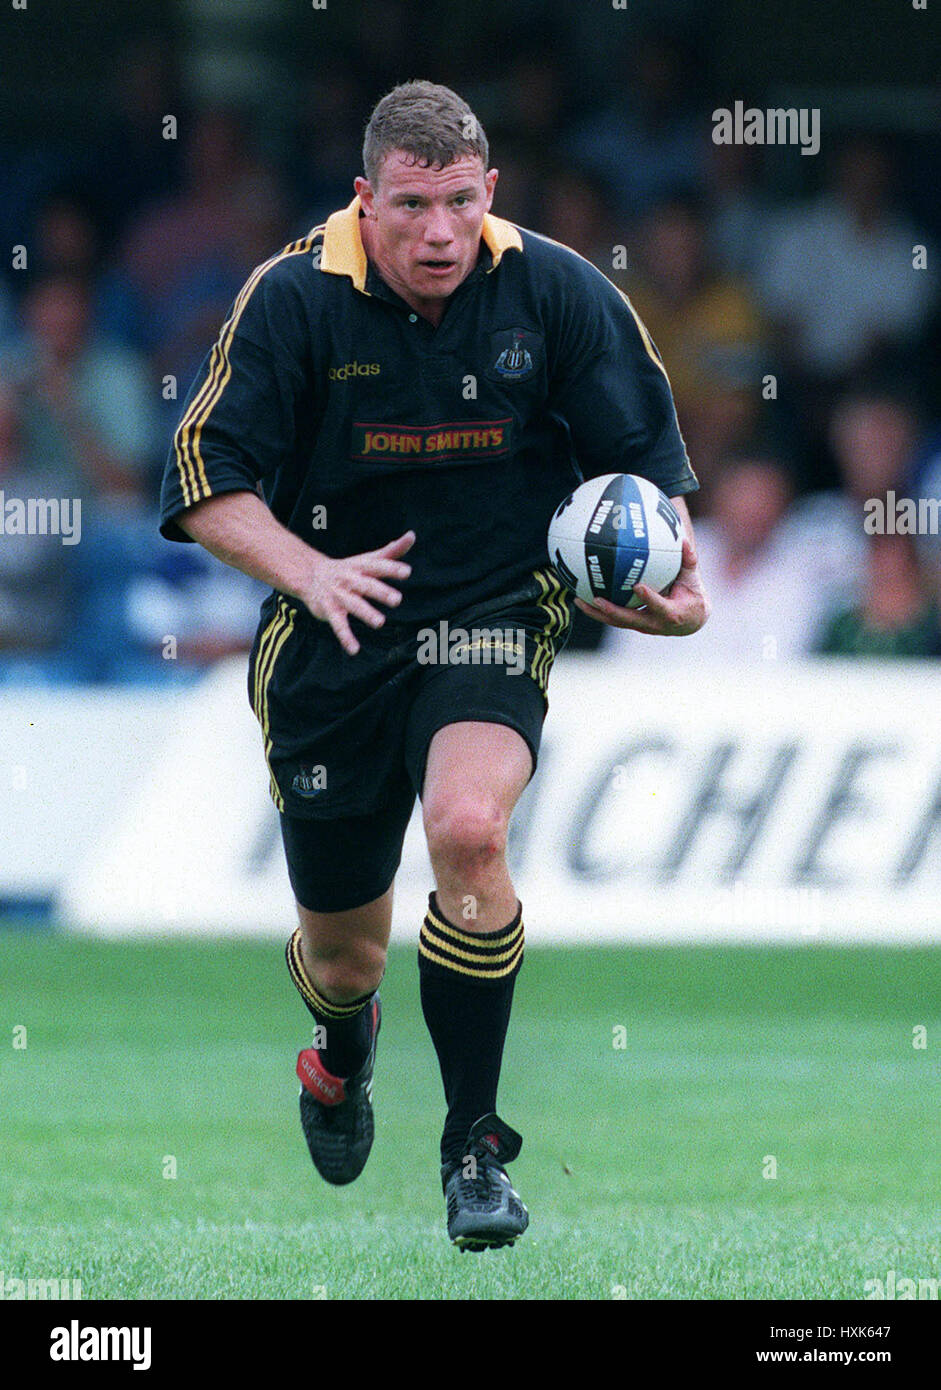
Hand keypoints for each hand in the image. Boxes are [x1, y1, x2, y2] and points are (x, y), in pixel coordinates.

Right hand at [304, 531, 414, 654]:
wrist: (310, 575)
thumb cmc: (348, 569)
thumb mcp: (369, 559)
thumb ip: (392, 550)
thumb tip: (412, 535)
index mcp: (361, 567)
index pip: (378, 566)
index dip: (392, 568)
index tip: (407, 572)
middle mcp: (350, 580)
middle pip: (367, 585)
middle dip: (381, 592)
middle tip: (397, 599)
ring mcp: (339, 596)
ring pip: (353, 605)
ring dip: (366, 613)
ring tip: (380, 623)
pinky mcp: (329, 611)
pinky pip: (338, 625)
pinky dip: (345, 638)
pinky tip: (354, 650)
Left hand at [574, 536, 709, 635]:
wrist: (691, 620)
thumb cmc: (692, 596)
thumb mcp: (694, 579)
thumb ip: (689, 561)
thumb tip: (683, 539)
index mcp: (672, 614)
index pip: (659, 606)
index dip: (649, 598)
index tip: (638, 586)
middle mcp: (654, 624)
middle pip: (630, 620)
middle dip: (612, 611)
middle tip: (597, 599)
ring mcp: (641, 626)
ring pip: (616, 622)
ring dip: (596, 613)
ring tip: (578, 600)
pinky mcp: (632, 624)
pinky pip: (612, 618)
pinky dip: (597, 610)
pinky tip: (581, 598)